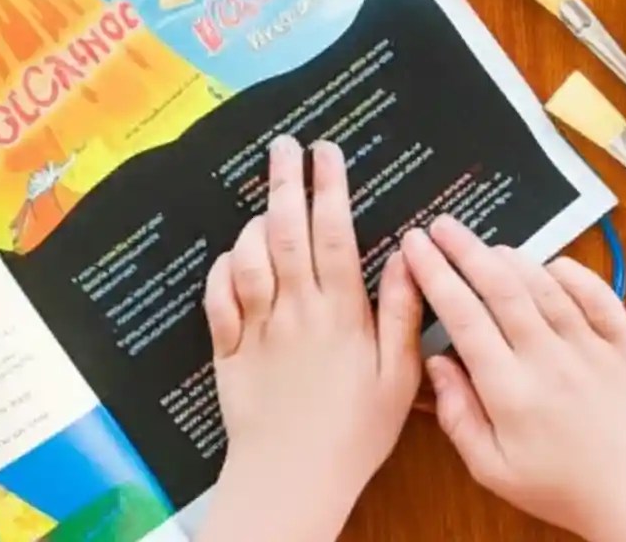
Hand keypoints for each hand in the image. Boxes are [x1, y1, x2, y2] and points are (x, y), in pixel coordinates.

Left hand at [198, 136, 422, 541]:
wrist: (292, 479)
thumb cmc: (354, 433)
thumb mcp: (397, 376)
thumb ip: (401, 311)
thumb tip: (407, 255)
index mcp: (341, 314)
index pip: (333, 234)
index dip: (329, 186)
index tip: (327, 152)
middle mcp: (296, 312)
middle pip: (285, 231)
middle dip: (285, 181)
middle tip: (284, 146)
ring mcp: (258, 329)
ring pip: (248, 257)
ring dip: (254, 222)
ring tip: (265, 202)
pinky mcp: (229, 350)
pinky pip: (218, 296)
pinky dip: (222, 268)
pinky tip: (234, 256)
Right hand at [403, 216, 625, 541]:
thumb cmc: (566, 488)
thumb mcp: (493, 470)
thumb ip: (458, 415)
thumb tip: (436, 364)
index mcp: (511, 391)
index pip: (463, 316)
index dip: (434, 275)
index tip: (415, 249)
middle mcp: (549, 360)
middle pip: (500, 286)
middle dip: (463, 249)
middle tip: (440, 225)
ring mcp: (590, 347)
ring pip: (544, 284)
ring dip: (510, 257)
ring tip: (485, 244)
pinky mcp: (624, 343)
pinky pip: (596, 292)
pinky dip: (570, 271)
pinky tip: (550, 264)